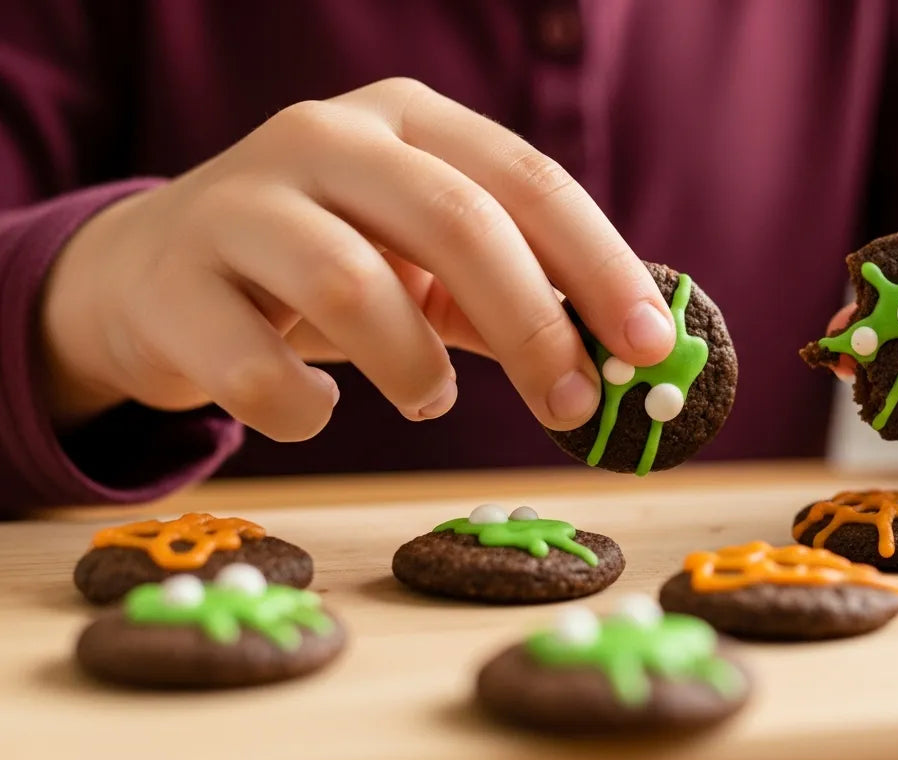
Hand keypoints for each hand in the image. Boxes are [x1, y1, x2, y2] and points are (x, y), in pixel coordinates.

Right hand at [41, 78, 675, 439]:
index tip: (652, 346)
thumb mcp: (422, 260)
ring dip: (417, 370)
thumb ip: (512, 295)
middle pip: (455, 221)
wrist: (154, 275)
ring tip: (428, 398)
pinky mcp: (173, 285)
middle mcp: (324, 137)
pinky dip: (307, 411)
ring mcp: (238, 202)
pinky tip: (316, 408)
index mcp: (408, 118)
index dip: (601, 264)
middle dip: (532, 324)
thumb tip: (620, 360)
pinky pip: (259, 370)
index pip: (528, 180)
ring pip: (355, 288)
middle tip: (570, 404)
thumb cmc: (322, 268)